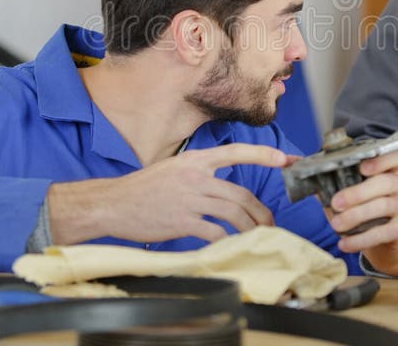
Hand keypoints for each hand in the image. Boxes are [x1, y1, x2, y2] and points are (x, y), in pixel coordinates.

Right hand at [46, 143, 287, 244]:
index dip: (262, 154)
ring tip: (256, 237)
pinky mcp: (181, 222)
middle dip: (260, 211)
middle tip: (269, 223)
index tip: (284, 159)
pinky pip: (214, 232)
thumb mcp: (174, 168)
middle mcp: (194, 176)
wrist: (113, 203)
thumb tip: (225, 188)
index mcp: (194, 159)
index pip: (235, 151)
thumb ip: (200, 173)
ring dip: (250, 228)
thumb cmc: (144, 188)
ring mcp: (188, 199)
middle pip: (240, 193)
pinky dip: (227, 241)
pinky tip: (231, 246)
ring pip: (233, 213)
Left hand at [326, 149, 397, 276]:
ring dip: (356, 216)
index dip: (381, 160)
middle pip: (385, 182)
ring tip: (336, 225)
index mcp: (390, 170)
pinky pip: (382, 232)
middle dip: (358, 192)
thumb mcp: (349, 189)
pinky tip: (344, 243)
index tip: (361, 167)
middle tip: (336, 203)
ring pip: (383, 206)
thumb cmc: (364, 209)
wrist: (386, 242)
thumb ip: (325, 177)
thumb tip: (291, 162)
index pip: (397, 156)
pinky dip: (361, 239)